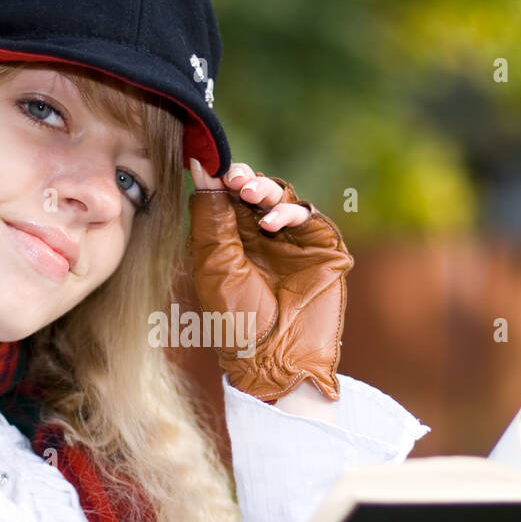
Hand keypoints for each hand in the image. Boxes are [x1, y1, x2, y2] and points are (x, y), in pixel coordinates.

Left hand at [188, 158, 353, 403]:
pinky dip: (288, 212)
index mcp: (230, 239)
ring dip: (264, 189)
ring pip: (281, 196)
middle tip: (235, 178)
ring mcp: (292, 240)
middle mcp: (261, 236)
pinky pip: (307, 215)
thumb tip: (199, 166)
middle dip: (244, 178)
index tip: (209, 163)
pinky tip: (270, 224)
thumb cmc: (237, 319)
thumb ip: (210, 216)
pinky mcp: (321, 246)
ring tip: (251, 195)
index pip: (226, 194)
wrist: (275, 358)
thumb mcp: (214, 265)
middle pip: (255, 189)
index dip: (220, 176)